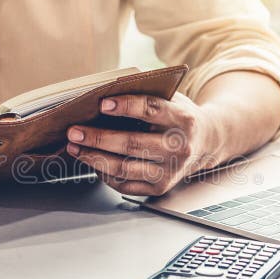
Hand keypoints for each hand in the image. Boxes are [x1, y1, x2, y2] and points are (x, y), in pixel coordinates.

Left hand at [65, 92, 221, 195]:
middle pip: (133, 144)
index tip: (102, 103)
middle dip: (98, 138)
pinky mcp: (160, 187)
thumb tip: (104, 91)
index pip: (152, 110)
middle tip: (74, 131)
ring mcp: (170, 171)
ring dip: (94, 158)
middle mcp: (179, 148)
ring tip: (75, 148)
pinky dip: (103, 173)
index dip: (126, 106)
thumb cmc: (178, 118)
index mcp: (183, 120)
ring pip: (125, 167)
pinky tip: (91, 161)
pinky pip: (125, 184)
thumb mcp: (171, 99)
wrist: (205, 144)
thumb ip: (145, 93)